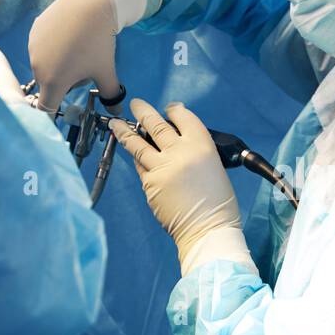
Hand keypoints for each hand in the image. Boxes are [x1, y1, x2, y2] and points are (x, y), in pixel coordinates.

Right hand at [27, 0, 124, 114]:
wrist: (91, 3)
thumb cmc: (99, 41)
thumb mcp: (106, 70)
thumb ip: (109, 95)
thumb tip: (116, 112)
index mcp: (53, 82)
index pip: (45, 108)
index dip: (55, 110)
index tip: (65, 103)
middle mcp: (37, 67)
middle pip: (47, 85)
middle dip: (61, 82)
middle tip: (81, 67)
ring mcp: (33, 47)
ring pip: (43, 65)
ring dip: (55, 64)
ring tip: (76, 48)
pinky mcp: (34, 30)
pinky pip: (41, 46)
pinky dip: (51, 46)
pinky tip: (68, 34)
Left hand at [110, 100, 240, 266]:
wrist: (207, 230)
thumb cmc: (218, 204)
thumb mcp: (214, 167)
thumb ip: (195, 152)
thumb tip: (177, 144)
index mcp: (202, 145)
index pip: (184, 118)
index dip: (174, 110)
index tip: (168, 108)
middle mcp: (179, 152)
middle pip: (156, 124)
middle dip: (144, 111)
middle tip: (136, 104)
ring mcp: (161, 167)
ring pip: (138, 143)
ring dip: (125, 131)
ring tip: (115, 123)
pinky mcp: (149, 183)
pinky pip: (140, 166)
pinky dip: (137, 158)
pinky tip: (133, 154)